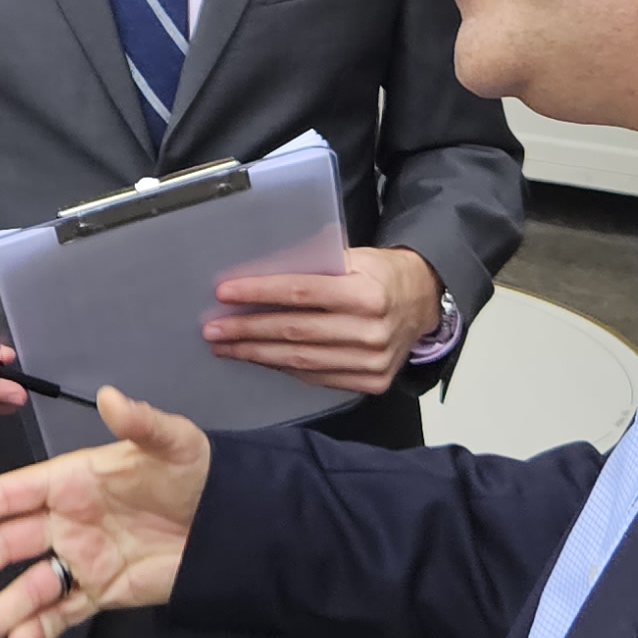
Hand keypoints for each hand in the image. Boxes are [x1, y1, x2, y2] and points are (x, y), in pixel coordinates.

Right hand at [0, 386, 207, 637]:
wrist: (231, 523)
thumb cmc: (195, 474)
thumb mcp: (173, 443)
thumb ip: (140, 422)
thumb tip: (110, 395)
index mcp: (70, 481)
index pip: (9, 496)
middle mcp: (65, 521)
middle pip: (7, 544)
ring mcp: (81, 560)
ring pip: (30, 587)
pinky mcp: (103, 592)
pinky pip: (65, 613)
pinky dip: (41, 629)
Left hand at [203, 245, 443, 393]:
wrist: (423, 301)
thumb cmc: (381, 274)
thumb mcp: (355, 255)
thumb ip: (314, 262)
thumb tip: (259, 266)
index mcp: (366, 292)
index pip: (301, 292)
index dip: (259, 293)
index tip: (225, 293)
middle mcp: (371, 331)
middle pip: (295, 332)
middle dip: (247, 330)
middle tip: (213, 329)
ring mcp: (373, 361)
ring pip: (302, 361)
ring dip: (257, 354)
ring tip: (226, 346)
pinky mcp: (372, 381)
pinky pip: (317, 378)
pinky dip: (283, 368)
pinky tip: (259, 358)